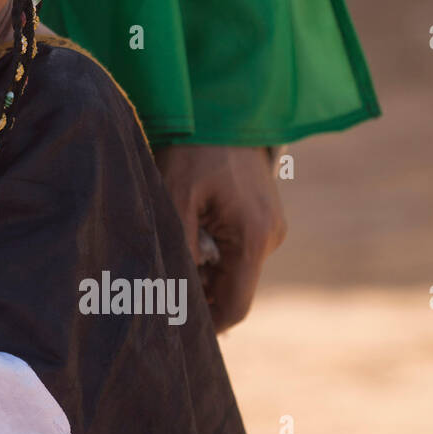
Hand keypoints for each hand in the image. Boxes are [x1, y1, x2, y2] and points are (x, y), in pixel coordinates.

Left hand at [152, 145, 286, 332]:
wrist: (220, 107)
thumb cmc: (192, 150)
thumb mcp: (175, 199)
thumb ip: (179, 249)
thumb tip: (177, 298)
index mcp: (253, 237)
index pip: (234, 306)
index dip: (205, 324)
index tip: (173, 326)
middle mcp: (270, 236)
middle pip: (234, 289)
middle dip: (200, 292)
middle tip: (161, 279)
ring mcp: (271, 225)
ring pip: (235, 269)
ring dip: (204, 268)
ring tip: (174, 241)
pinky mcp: (263, 214)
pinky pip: (237, 248)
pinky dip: (213, 249)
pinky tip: (190, 226)